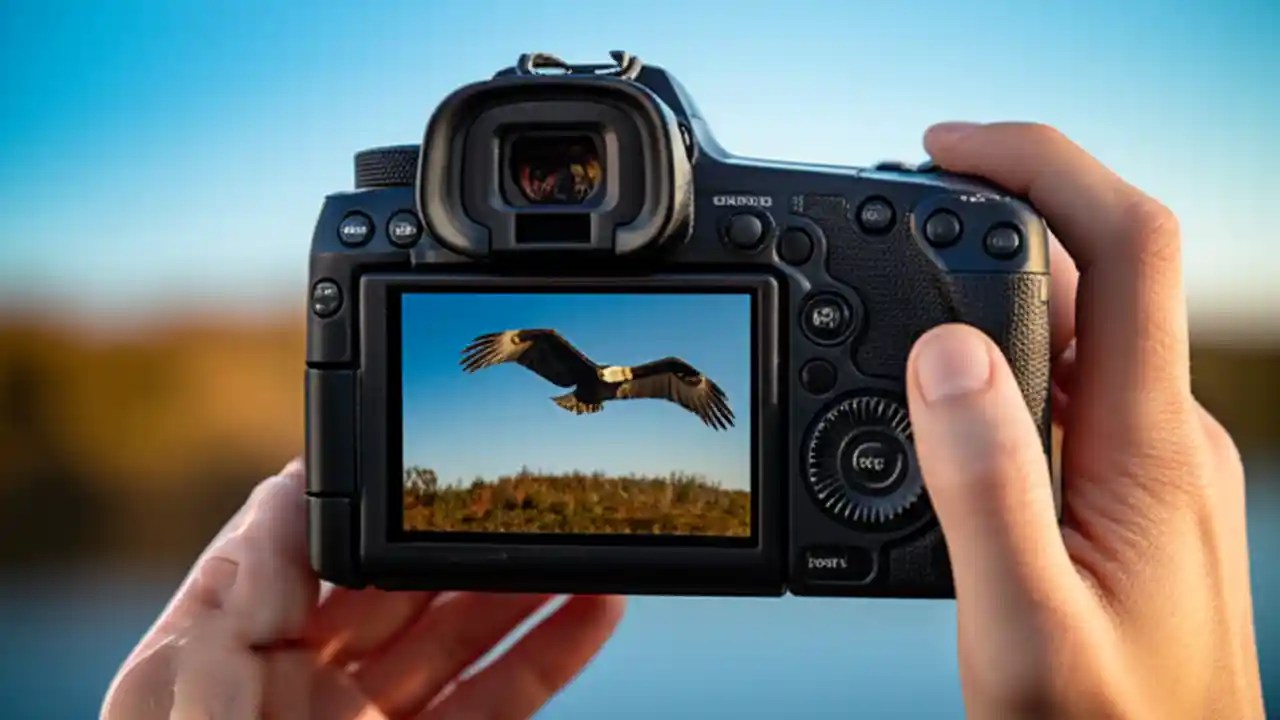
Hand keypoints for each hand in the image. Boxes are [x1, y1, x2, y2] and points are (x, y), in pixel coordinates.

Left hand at [101, 460, 624, 719]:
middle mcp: (304, 687)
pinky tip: (593, 613)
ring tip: (584, 548)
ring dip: (526, 594)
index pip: (306, 555)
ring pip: (462, 643)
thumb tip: (287, 484)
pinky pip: (498, 704)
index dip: (367, 506)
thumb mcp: (186, 690)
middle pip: (402, 592)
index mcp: (227, 656)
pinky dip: (550, 657)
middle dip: (466, 544)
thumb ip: (241, 591)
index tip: (425, 461)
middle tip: (529, 502)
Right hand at [906, 122, 1263, 717]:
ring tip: (902, 301)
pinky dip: (1005, 362)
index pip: (1125, 245)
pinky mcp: (1134, 498)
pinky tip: (949, 398)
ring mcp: (1155, 467)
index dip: (1040, 166)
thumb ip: (985, 485)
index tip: (943, 150)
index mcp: (1148, 446)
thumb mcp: (1022, 624)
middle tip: (895, 221)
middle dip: (996, 219)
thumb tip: (944, 351)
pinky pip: (1072, 392)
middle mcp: (1166, 438)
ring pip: (1080, 334)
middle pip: (1097, 274)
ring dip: (994, 293)